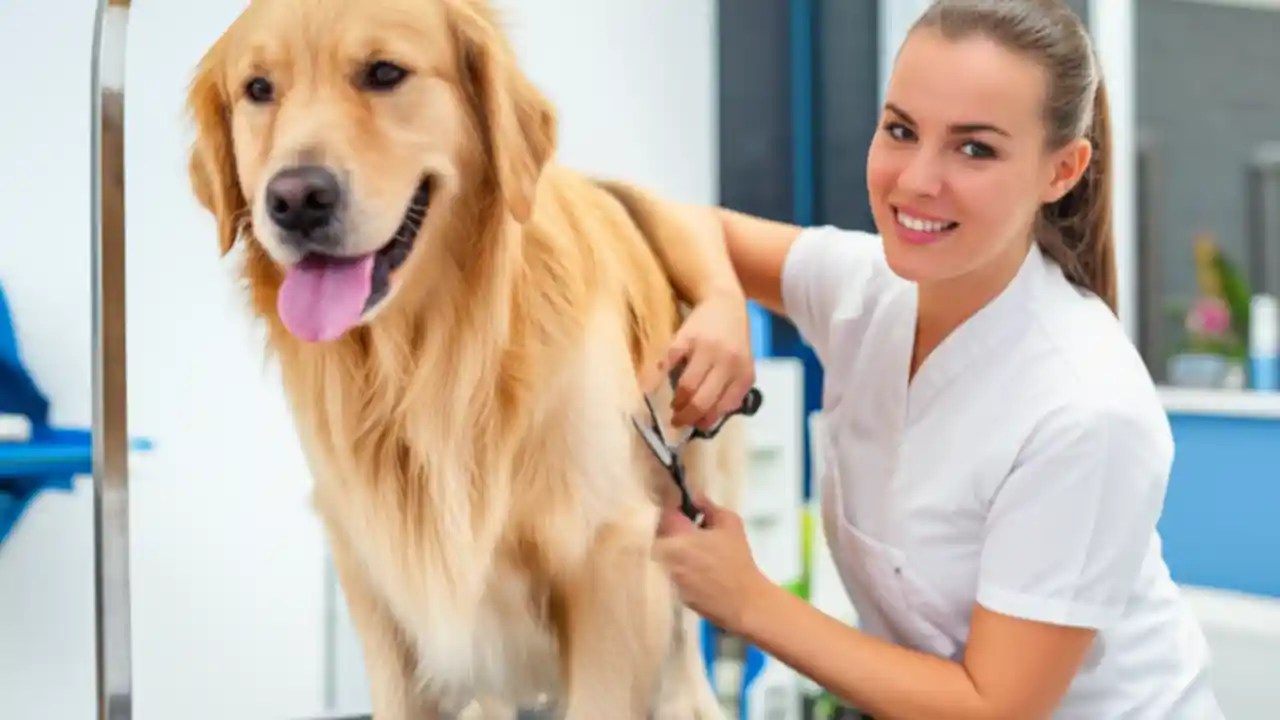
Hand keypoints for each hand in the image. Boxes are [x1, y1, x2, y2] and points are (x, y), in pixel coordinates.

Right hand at [647, 290, 754, 430]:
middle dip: (687, 417)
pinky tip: (653, 387)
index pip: (724, 406)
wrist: (725, 302)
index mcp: (744, 373)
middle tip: (677, 422)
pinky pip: (669, 365)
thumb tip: (704, 421)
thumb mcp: (741, 365)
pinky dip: (658, 378)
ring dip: (677, 402)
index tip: (695, 427)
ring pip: (687, 387)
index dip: (707, 420)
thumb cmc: (733, 340)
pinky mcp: (686, 338)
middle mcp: (728, 362)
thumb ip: (728, 390)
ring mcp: (706, 350)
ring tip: (673, 405)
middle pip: (703, 400)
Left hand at [653, 495, 769, 631]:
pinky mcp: (668, 590)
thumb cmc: (737, 560)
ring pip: (660, 552)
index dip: (673, 508)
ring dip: (672, 548)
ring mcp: (665, 574)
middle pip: (658, 533)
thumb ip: (708, 506)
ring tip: (694, 552)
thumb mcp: (730, 523)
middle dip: (671, 529)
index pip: (664, 513)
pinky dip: (675, 566)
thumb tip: (693, 496)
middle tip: (690, 532)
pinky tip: (694, 569)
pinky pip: (665, 570)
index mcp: (679, 535)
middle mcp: (666, 555)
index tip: (683, 509)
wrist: (742, 601)